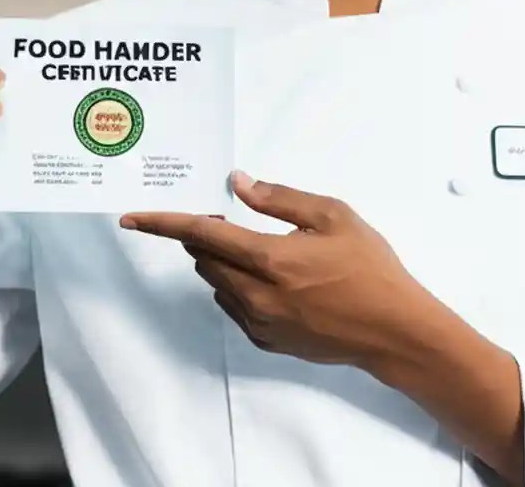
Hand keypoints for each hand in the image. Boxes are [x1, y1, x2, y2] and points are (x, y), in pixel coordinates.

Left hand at [121, 172, 425, 366]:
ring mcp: (258, 323)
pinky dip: (241, 288)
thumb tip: (238, 183)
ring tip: (264, 251)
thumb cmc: (369, 267)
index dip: (162, 223)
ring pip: (218, 284)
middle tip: (231, 221)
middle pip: (204, 260)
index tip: (130, 217)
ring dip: (224, 263)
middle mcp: (254, 295)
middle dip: (206, 237)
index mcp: (268, 259)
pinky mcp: (267, 341)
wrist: (394, 331)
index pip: (200, 235)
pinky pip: (236, 307)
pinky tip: (277, 281)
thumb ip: (280, 199)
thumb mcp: (332, 217)